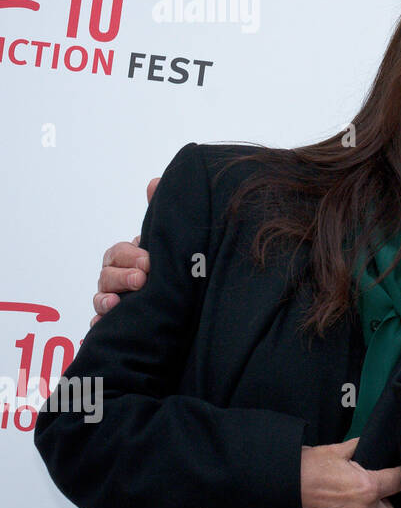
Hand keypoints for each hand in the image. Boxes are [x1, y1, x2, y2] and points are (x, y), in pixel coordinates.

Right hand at [90, 176, 159, 326]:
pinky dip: (100, 324)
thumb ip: (160, 213)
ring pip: (100, 299)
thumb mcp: (169, 242)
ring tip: (116, 304)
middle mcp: (118, 280)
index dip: (129, 255)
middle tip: (141, 279)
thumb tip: (155, 182)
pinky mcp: (121, 324)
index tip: (148, 261)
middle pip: (106, 276)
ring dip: (105, 300)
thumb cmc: (173, 267)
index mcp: (129, 259)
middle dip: (121, 276)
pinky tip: (104, 325)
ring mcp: (117, 302)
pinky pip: (102, 325)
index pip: (117, 253)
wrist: (192, 305)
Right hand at [300, 438, 400, 507]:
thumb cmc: (307, 468)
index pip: (400, 482)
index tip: (397, 477)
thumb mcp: (335, 451)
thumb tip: (367, 443)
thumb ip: (357, 448)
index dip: (400, 477)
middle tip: (373, 499)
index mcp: (368, 486)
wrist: (280, 487)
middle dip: (384, 507)